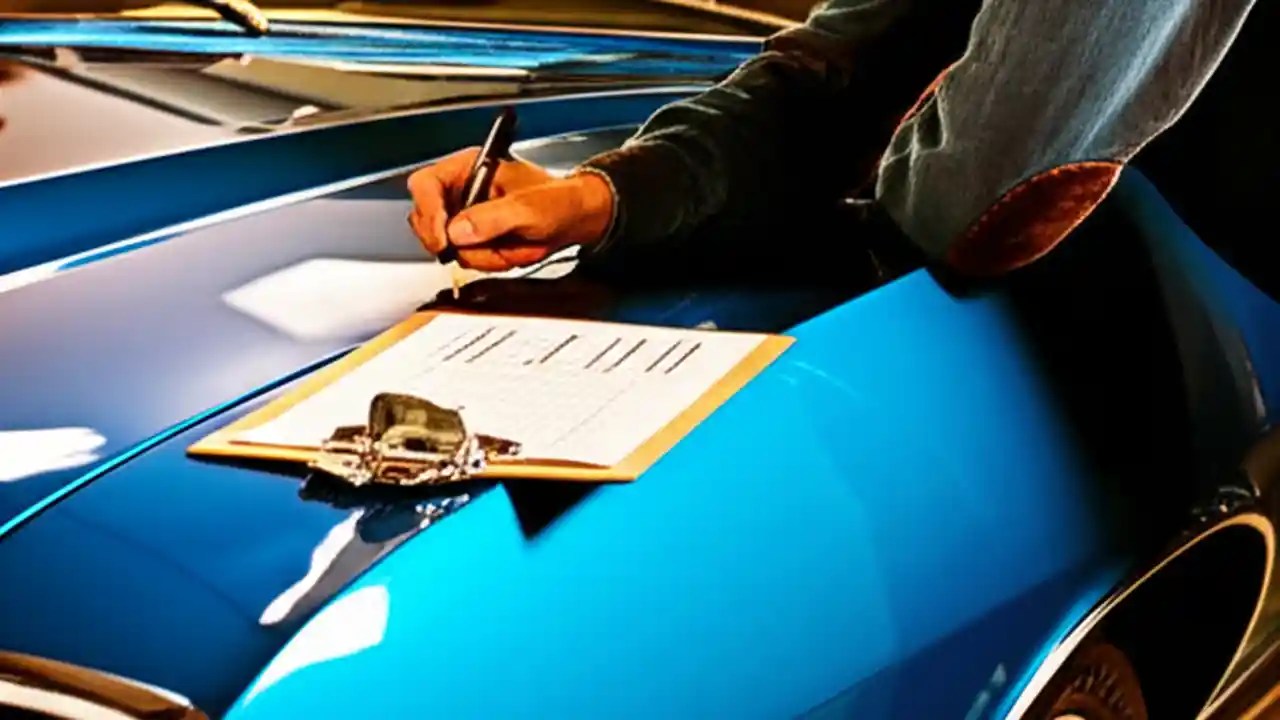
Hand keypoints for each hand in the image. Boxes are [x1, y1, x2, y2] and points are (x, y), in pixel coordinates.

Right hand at [406, 147, 613, 271]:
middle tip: (483, 248)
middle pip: (425, 219)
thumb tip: (458, 230)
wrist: (574, 219)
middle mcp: (460, 191)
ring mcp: (463, 217)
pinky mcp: (471, 239)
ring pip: (446, 246)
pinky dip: (490, 262)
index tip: (444, 237)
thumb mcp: (530, 207)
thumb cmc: (558, 200)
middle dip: (456, 241)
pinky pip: (464, 259)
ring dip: (482, 254)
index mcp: (469, 168)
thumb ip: (494, 217)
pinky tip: (511, 251)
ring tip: (513, 245)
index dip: (428, 211)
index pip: (425, 184)